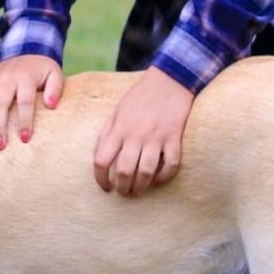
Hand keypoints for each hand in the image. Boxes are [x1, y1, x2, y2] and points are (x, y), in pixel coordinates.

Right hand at [0, 54, 63, 149]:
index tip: (24, 138)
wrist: (29, 50)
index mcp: (26, 78)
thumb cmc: (42, 69)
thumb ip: (55, 89)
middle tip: (0, 145)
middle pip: (0, 103)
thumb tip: (51, 105)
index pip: (25, 101)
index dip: (24, 121)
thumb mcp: (55, 74)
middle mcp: (7, 77)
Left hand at [94, 68, 193, 195]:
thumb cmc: (140, 97)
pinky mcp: (174, 138)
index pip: (101, 160)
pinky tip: (159, 179)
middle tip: (123, 192)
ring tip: (137, 191)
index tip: (105, 187)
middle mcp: (136, 135)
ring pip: (146, 171)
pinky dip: (164, 176)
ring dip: (141, 187)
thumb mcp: (117, 111)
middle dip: (122, 188)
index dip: (100, 179)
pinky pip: (170, 164)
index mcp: (118, 128)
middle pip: (124, 171)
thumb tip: (99, 157)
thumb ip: (107, 133)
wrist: (169, 80)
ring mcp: (156, 137)